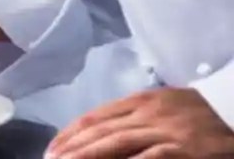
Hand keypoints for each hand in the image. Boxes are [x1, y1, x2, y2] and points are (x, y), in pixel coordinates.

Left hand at [48, 88, 233, 158]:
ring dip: (86, 156)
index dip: (70, 133)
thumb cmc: (200, 113)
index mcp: (140, 100)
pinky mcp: (182, 150)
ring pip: (116, 144)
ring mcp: (165, 132)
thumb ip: (134, 116)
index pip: (94, 117)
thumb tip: (99, 133)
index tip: (52, 148)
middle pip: (100, 131)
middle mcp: (147, 113)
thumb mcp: (163, 106)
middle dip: (71, 148)